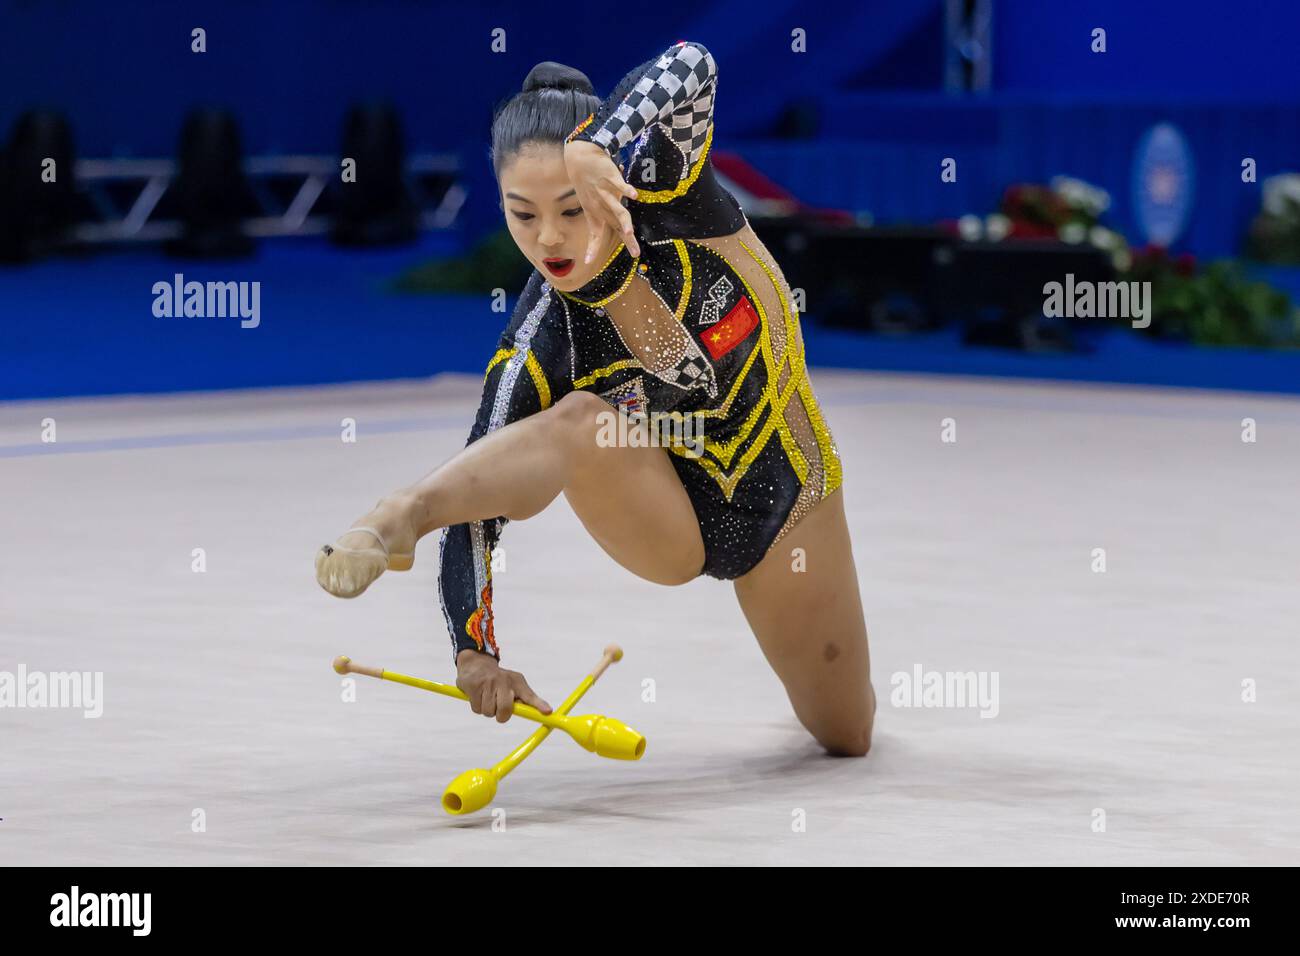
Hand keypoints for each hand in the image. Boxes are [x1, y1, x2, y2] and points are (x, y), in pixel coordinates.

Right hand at [455, 650, 552, 722]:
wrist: (476, 664)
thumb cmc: (499, 680)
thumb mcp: (515, 684)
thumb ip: (525, 699)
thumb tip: (543, 712)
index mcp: (516, 682)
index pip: (529, 695)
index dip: (538, 704)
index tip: (548, 712)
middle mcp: (503, 681)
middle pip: (505, 710)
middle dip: (501, 715)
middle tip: (498, 708)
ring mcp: (488, 683)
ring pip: (489, 712)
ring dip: (487, 710)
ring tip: (487, 697)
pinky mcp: (473, 686)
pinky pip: (477, 709)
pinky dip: (477, 706)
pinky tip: (478, 695)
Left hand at [564, 139, 639, 262]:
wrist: (580, 158)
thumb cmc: (587, 183)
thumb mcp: (592, 202)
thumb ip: (608, 216)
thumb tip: (618, 228)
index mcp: (594, 213)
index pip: (594, 234)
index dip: (591, 247)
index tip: (587, 261)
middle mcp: (600, 205)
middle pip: (616, 225)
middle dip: (626, 239)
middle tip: (636, 253)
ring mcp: (605, 192)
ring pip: (616, 209)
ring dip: (624, 221)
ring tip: (630, 232)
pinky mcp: (610, 177)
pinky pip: (619, 185)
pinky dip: (626, 190)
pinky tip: (633, 196)